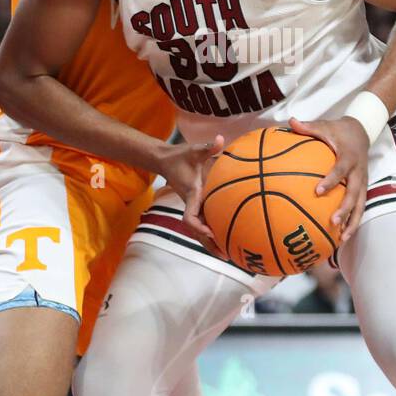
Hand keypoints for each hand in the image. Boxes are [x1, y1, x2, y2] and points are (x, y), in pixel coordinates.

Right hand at [155, 136, 224, 250]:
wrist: (166, 160)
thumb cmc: (180, 156)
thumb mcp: (193, 150)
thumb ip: (206, 147)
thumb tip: (220, 140)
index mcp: (191, 195)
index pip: (189, 217)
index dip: (198, 226)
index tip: (210, 232)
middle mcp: (192, 204)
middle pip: (198, 231)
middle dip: (210, 243)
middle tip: (226, 255)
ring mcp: (194, 207)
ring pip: (201, 230)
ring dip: (212, 242)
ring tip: (228, 254)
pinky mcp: (197, 205)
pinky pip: (204, 223)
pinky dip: (213, 233)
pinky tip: (226, 239)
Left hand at [288, 116, 368, 244]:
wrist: (363, 130)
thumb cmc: (339, 130)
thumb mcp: (325, 126)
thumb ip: (308, 127)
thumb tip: (290, 121)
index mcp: (348, 157)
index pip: (340, 170)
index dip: (331, 180)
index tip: (317, 191)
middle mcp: (358, 172)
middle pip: (354, 194)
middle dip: (345, 210)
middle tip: (332, 223)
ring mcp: (363, 182)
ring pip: (361, 205)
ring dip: (352, 222)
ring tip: (342, 239)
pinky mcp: (363, 188)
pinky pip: (360, 207)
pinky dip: (353, 221)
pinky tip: (343, 236)